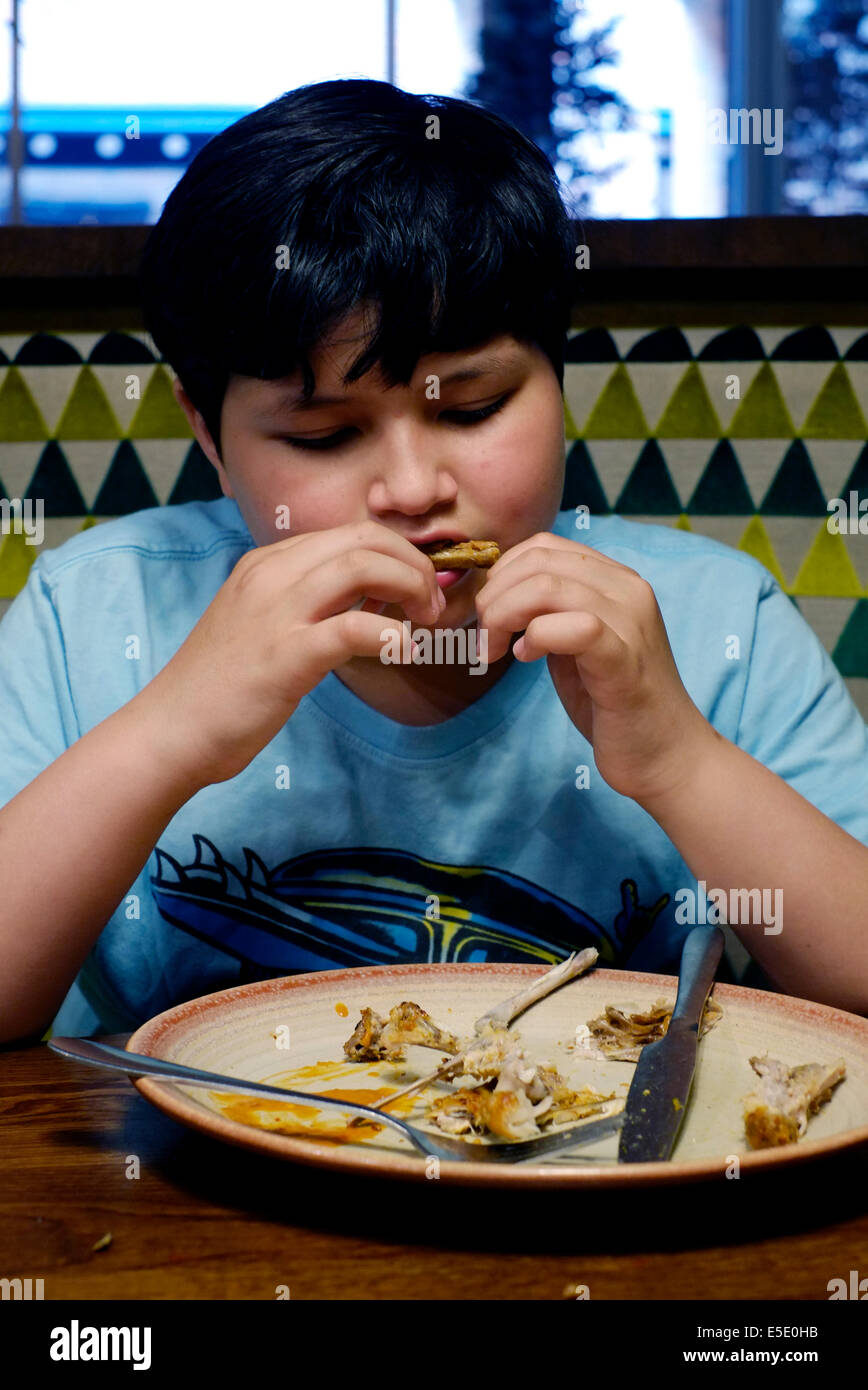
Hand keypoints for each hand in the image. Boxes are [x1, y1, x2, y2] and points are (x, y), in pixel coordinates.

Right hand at [134, 521, 442, 786]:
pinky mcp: (286, 655)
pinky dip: (393, 636)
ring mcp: (276, 612)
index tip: (416, 590)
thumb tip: (369, 599)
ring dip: (411, 588)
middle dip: (412, 564)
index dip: (396, 554)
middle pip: (364, 538)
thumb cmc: (218, 689)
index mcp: (265, 565)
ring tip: (425, 622)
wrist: (169, 731)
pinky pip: (356, 626)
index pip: (348, 533)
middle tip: (432, 605)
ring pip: (364, 565)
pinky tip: (405, 654)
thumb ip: (306, 604)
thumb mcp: (261, 625)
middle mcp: (270, 575)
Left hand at [474, 531, 716, 803]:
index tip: (488, 614)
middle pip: (538, 561)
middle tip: (485, 639)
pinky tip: (527, 659)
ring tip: (496, 651)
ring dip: (504, 616)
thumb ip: (549, 612)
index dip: (502, 575)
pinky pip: (573, 626)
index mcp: (616, 580)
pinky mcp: (625, 658)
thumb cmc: (613, 702)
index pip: (544, 546)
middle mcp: (628, 589)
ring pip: (547, 586)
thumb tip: (498, 595)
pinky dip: (537, 637)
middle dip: (494, 597)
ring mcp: (630, 621)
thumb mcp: (575, 643)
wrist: (664, 755)